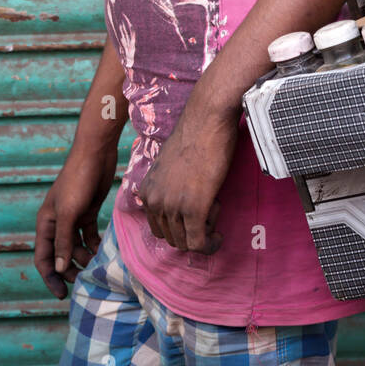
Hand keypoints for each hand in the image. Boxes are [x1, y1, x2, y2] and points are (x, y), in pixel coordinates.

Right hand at [34, 144, 119, 298]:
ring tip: (98, 266)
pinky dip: (94, 245)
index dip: (51, 277)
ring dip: (84, 258)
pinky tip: (103, 252)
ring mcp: (73, 217)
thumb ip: (64, 242)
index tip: (62, 294)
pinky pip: (88, 236)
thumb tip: (60, 269)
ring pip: (76, 247)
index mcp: (46, 223)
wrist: (96, 154)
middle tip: (85, 281)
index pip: (44, 257)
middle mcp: (57, 222)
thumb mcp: (69, 213)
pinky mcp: (88, 211)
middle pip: (60, 255)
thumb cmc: (77, 180)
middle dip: (70, 270)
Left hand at [138, 105, 240, 253]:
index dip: (179, 226)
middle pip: (171, 238)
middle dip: (192, 231)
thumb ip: (167, 185)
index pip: (158, 228)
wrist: (208, 120)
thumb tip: (179, 199)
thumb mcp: (169, 164)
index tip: (196, 215)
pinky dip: (209, 245)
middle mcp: (153, 201)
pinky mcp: (193, 209)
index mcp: (146, 191)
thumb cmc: (195, 136)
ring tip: (215, 209)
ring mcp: (172, 206)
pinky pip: (198, 242)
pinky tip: (218, 237)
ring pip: (186, 242)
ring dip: (203, 234)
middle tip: (209, 209)